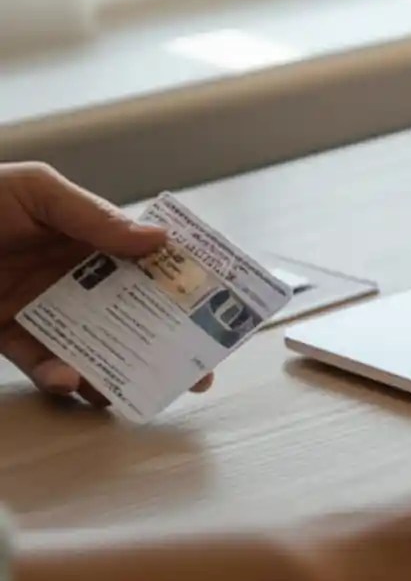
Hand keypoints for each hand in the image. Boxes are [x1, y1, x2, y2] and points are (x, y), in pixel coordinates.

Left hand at [0, 162, 213, 403]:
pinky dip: (59, 375)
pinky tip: (69, 377)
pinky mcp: (6, 336)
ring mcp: (40, 308)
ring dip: (117, 370)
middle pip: (131, 313)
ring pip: (94, 346)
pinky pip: (40, 363)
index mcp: (86, 236)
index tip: (218, 311)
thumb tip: (158, 243)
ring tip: (137, 389)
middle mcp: (70, 275)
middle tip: (198, 373)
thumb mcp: (35, 191)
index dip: (183, 286)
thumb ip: (94, 217)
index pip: (147, 262)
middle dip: (166, 344)